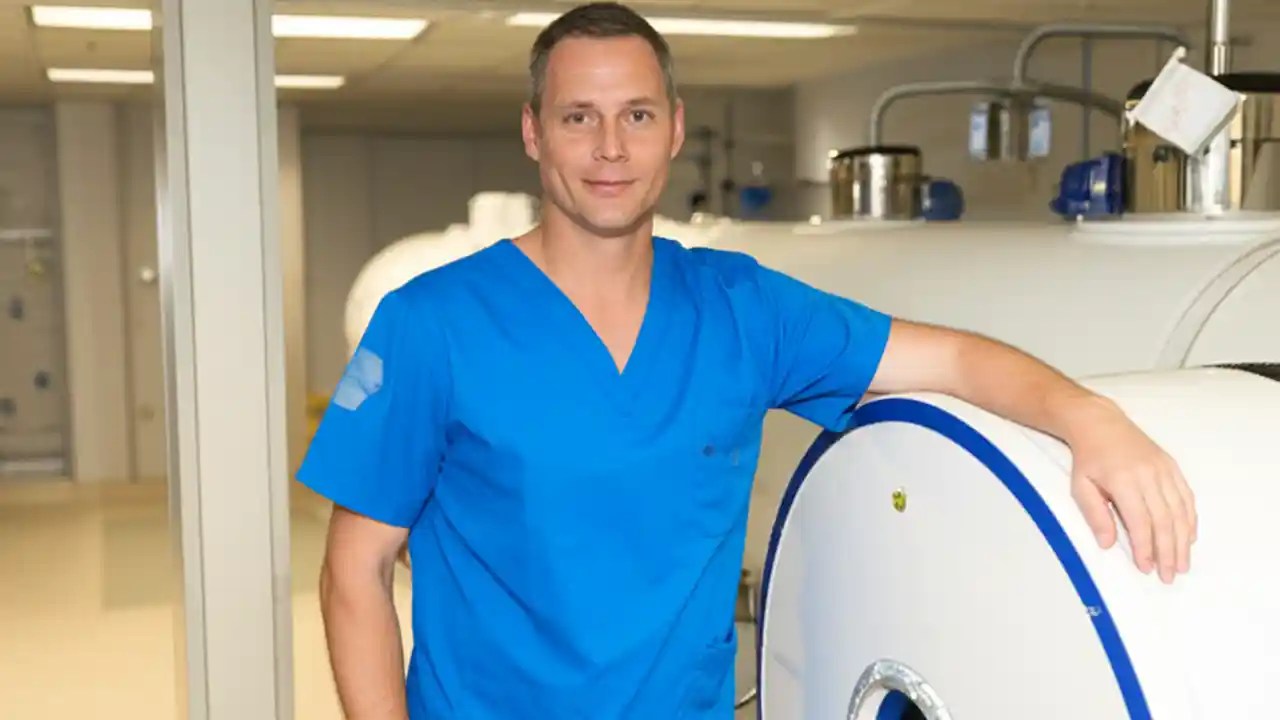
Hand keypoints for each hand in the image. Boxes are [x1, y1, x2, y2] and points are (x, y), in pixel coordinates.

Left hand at [1064, 399, 1196, 583]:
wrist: (1101, 424)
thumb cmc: (1089, 458)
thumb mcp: (1081, 486)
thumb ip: (1095, 515)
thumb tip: (1107, 544)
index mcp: (1124, 481)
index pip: (1140, 522)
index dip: (1146, 548)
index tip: (1146, 568)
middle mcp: (1149, 476)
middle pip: (1164, 521)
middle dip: (1168, 552)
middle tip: (1169, 575)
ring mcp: (1164, 470)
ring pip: (1179, 512)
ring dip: (1183, 541)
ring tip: (1182, 564)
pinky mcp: (1172, 467)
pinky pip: (1186, 497)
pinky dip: (1190, 520)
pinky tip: (1189, 538)